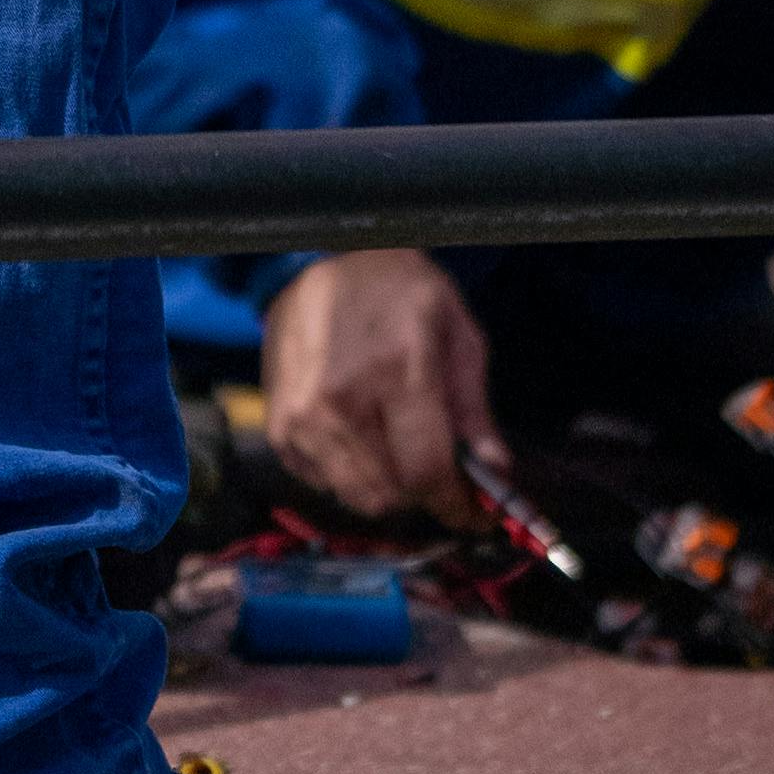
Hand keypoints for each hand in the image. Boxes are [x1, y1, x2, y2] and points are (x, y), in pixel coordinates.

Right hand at [259, 248, 499, 525]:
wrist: (320, 258)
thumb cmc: (398, 290)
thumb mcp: (455, 329)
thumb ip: (474, 406)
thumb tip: (495, 471)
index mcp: (396, 368)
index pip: (427, 470)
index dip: (457, 505)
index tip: (476, 516)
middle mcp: (341, 399)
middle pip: (392, 495)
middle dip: (425, 494)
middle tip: (439, 473)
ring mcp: (302, 416)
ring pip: (357, 498)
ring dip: (388, 491)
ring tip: (399, 453)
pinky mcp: (279, 427)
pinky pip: (323, 485)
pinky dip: (350, 477)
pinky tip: (362, 440)